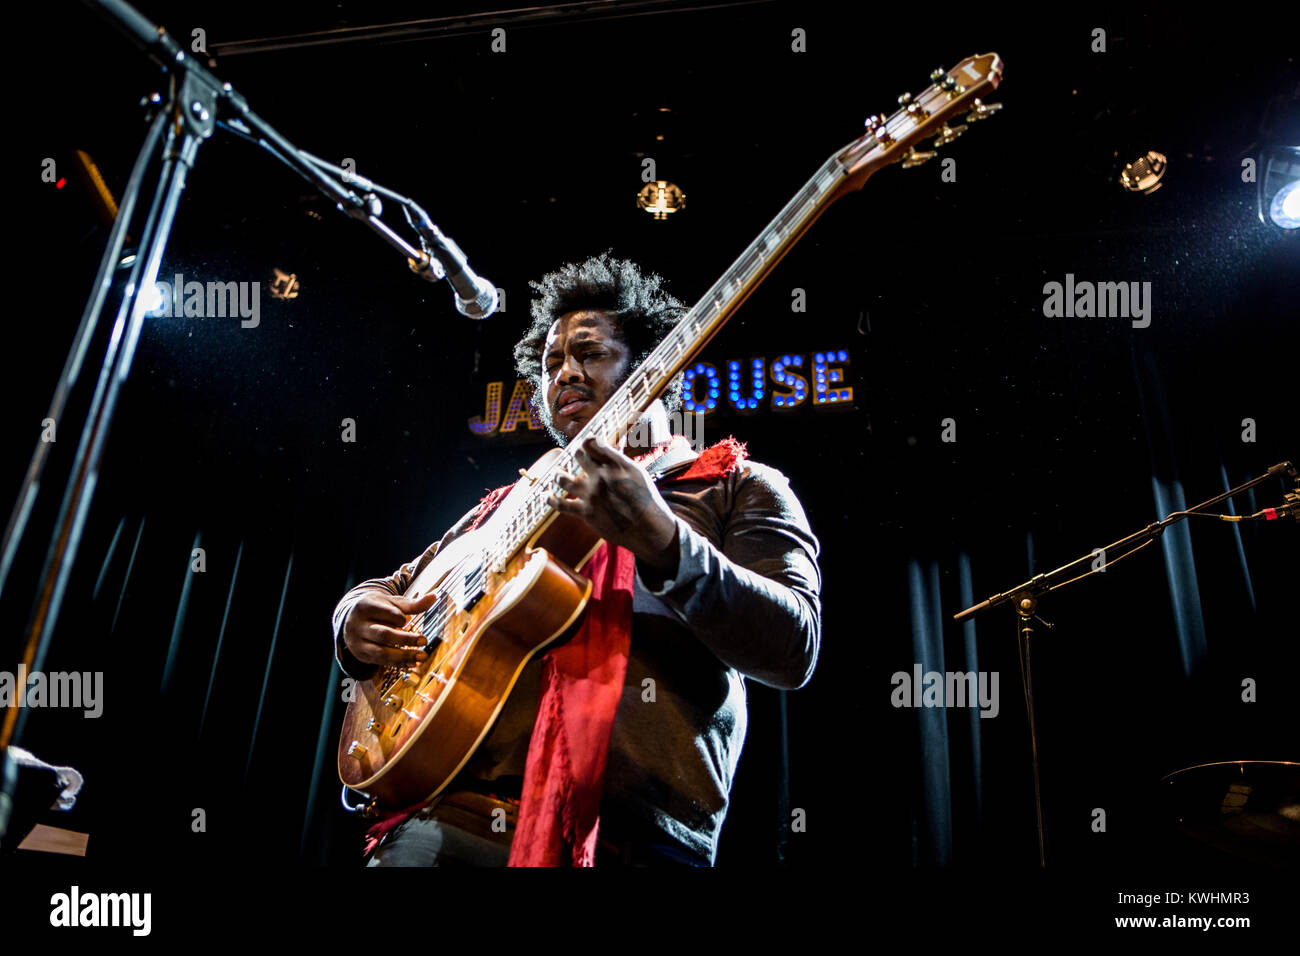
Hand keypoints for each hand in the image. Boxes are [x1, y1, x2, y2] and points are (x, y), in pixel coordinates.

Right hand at [343, 591, 438, 666]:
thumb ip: (412, 604)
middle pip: (383, 635)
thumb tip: (434, 597)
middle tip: (424, 640)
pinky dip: (397, 663)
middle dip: (405, 640)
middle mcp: (358, 625)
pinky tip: (411, 663)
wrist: (351, 619)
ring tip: (421, 656)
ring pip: (380, 652)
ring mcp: (357, 642)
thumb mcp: (391, 602)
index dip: (400, 618)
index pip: (386, 613)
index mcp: (365, 606)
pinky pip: (380, 662)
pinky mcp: (361, 655)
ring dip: (403, 656)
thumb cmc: (377, 608)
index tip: (408, 620)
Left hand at [548, 436, 679, 575]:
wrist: (646, 528)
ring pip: (562, 478)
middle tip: (576, 457)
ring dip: (558, 474)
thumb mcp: (637, 473)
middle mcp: (600, 476)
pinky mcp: (585, 512)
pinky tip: (546, 495)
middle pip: (577, 456)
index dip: (586, 442)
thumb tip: (613, 445)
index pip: (591, 443)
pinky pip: (560, 504)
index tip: (587, 445)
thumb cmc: (645, 499)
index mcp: (615, 464)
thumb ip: (619, 460)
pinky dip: (550, 499)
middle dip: (576, 455)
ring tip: (558, 474)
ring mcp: (591, 494)